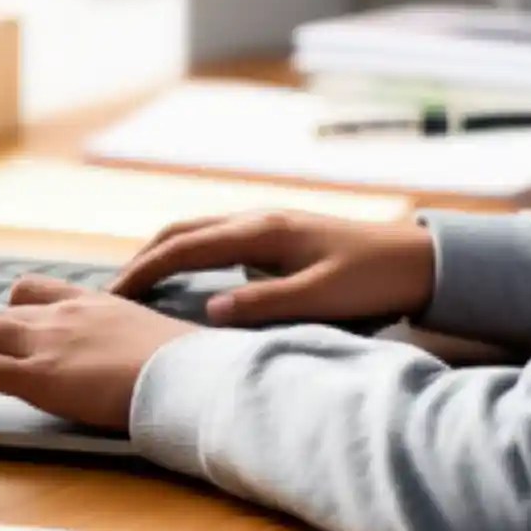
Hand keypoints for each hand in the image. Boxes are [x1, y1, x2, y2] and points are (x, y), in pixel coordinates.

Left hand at [0, 276, 198, 430]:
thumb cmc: (187, 364)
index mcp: (94, 303)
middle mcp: (63, 315)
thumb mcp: (159, 341)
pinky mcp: (37, 375)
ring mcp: (47, 342)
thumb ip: (137, 345)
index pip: (36, 292)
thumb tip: (149, 363)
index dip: (8, 308)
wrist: (188, 374)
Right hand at [110, 211, 434, 326]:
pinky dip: (190, 253)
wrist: (418, 259)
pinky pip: (219, 238)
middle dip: (143, 257)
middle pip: (182, 230)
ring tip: (141, 283)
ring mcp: (269, 223)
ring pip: (199, 231)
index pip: (184, 247)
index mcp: (262, 232)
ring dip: (165, 252)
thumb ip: (264, 304)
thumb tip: (208, 311)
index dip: (143, 270)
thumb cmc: (373, 279)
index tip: (112, 294)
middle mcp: (259, 219)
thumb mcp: (321, 298)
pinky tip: (190, 276)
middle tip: (114, 291)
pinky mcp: (280, 234)